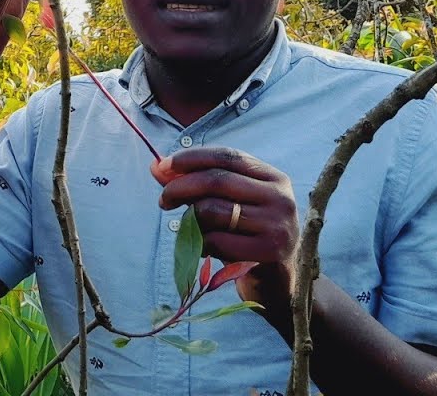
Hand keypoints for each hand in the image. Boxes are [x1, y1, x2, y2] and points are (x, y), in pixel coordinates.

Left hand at [151, 147, 298, 306]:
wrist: (275, 280)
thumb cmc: (245, 235)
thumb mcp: (225, 204)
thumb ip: (195, 183)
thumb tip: (156, 167)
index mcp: (273, 178)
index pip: (227, 156)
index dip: (191, 158)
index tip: (163, 167)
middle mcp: (280, 198)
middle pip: (217, 181)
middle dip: (180, 187)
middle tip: (163, 200)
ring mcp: (277, 225)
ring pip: (213, 210)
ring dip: (190, 220)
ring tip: (190, 230)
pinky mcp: (269, 252)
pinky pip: (217, 241)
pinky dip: (200, 243)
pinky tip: (203, 249)